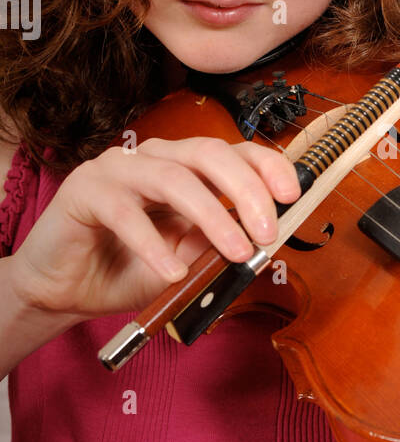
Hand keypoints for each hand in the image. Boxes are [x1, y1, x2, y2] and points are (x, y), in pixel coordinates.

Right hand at [8, 136, 299, 321]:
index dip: (268, 166)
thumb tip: (262, 243)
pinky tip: (172, 271)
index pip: (235, 152)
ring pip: (173, 178)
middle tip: (267, 232)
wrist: (65, 289)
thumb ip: (218, 246)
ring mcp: (118, 169)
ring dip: (212, 216)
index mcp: (184, 167)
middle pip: (210, 154)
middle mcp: (154, 158)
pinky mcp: (84, 191)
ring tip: (235, 252)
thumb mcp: (187, 260)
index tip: (293, 195)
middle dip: (247, 190)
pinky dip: (153, 244)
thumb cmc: (128, 269)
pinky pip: (124, 212)